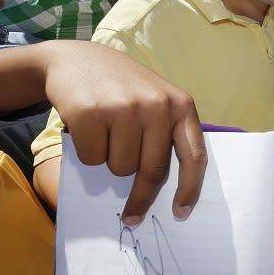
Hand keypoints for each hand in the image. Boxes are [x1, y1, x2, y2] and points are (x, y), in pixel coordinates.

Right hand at [41, 42, 206, 224]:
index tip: (181, 213)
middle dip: (140, 197)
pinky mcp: (90, 112)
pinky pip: (92, 159)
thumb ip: (166, 136)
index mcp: (181, 105)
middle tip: (131, 215)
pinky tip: (88, 128)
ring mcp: (124, 108)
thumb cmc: (123, 90)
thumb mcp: (156, 102)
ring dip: (110, 161)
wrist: (78, 59)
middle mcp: (157, 105)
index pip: (195, 156)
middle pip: (152, 172)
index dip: (190, 189)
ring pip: (120, 169)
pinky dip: (87, 153)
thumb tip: (160, 192)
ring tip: (107, 134)